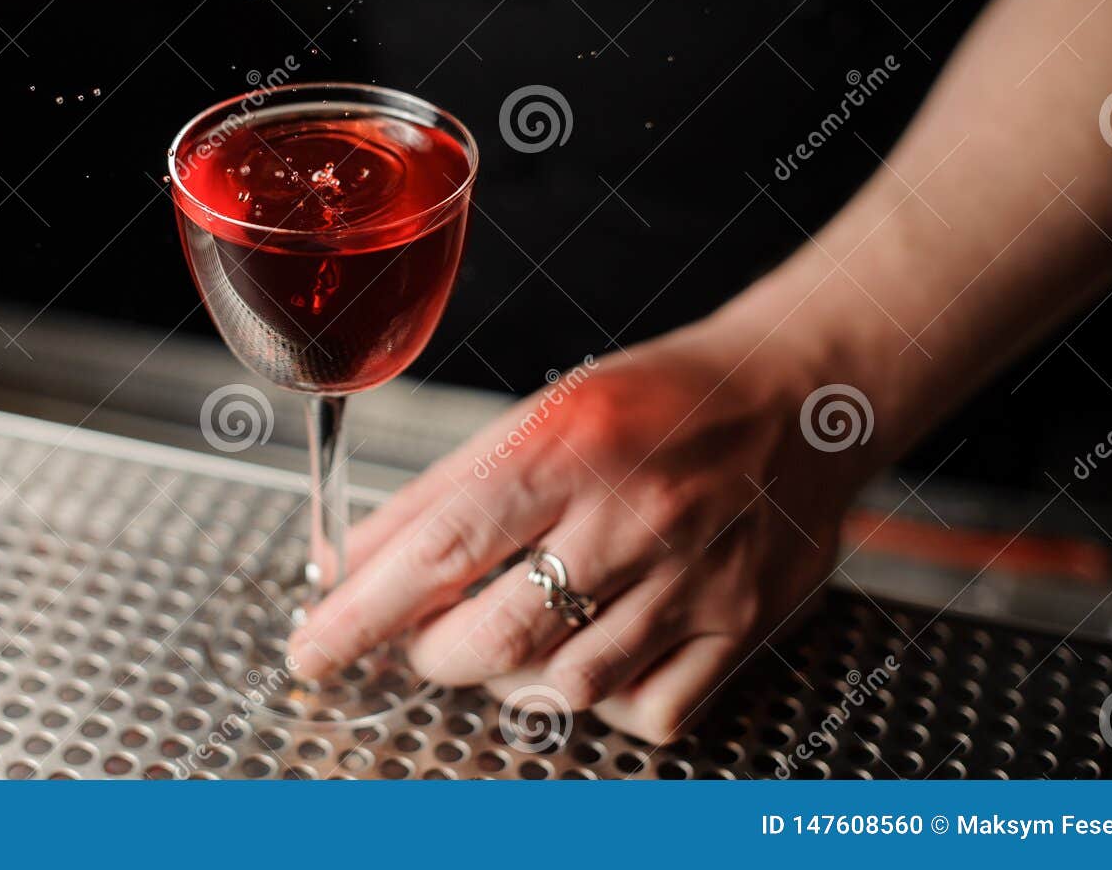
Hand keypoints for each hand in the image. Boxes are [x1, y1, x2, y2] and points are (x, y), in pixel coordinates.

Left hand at [289, 306, 876, 743]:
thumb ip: (443, 490)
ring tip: (506, 635)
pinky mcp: (741, 627)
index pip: (439, 548)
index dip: (362, 612)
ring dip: (506, 678)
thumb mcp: (540, 412)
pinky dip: (597, 700)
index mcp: (569, 446)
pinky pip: (645, 713)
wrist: (797, 398)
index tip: (313, 649)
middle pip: (492, 637)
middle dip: (428, 653)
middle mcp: (633, 515)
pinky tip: (591, 653)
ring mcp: (695, 580)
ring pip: (561, 688)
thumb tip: (353, 563)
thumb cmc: (657, 400)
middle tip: (419, 637)